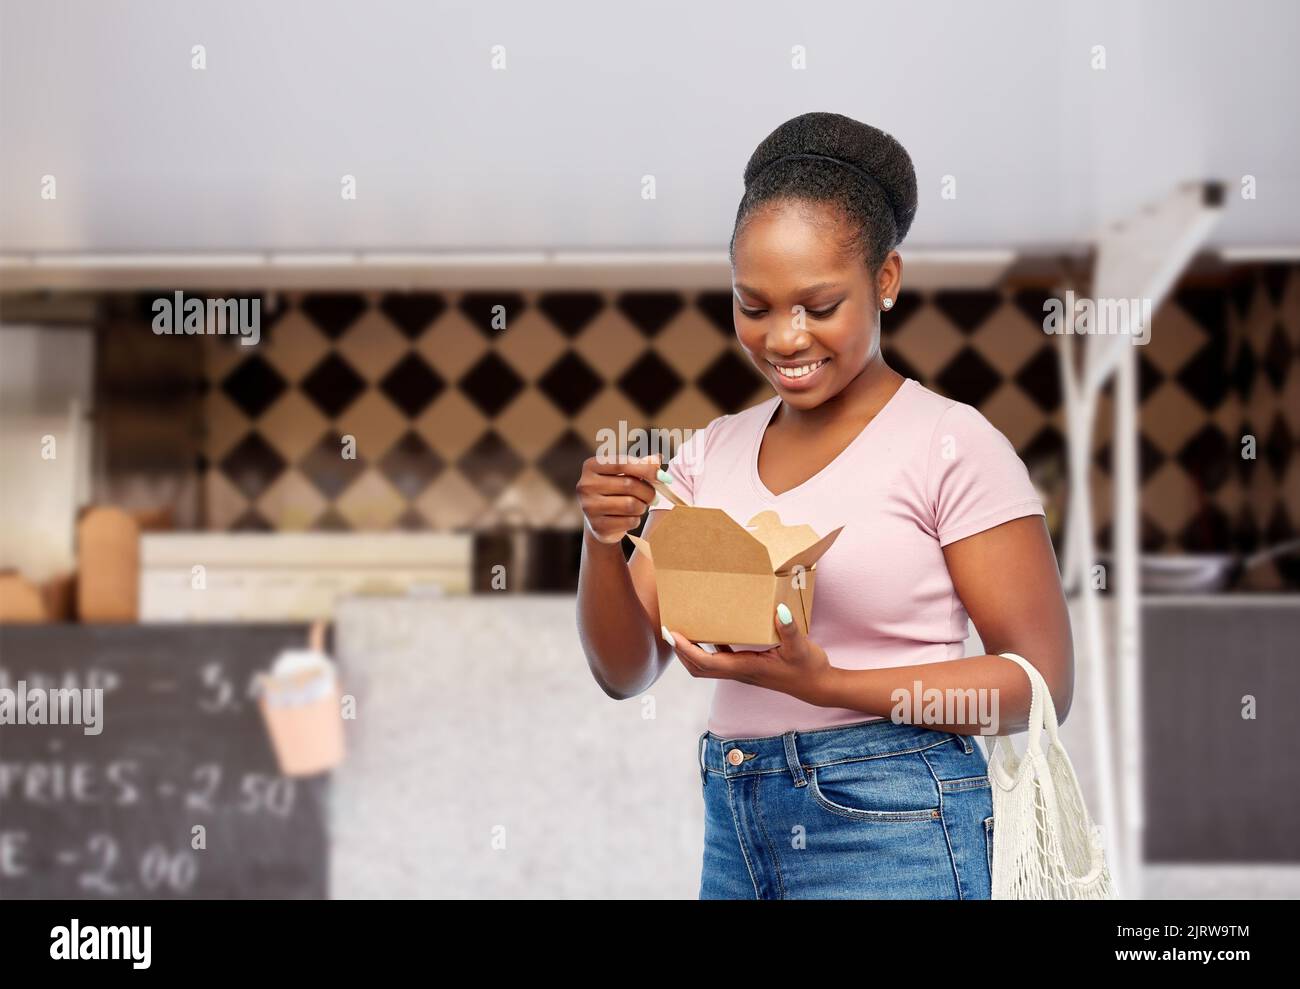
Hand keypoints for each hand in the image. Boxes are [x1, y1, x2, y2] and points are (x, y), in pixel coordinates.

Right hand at [576, 452, 663, 544]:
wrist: (599, 520)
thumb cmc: (615, 491)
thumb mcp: (625, 474)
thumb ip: (640, 465)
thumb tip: (657, 458)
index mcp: (591, 466)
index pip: (623, 464)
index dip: (646, 469)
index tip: (662, 476)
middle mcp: (585, 485)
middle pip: (629, 485)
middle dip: (648, 491)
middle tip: (653, 496)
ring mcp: (589, 507)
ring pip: (631, 505)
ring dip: (642, 507)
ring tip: (640, 506)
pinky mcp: (597, 526)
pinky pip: (629, 522)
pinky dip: (635, 520)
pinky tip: (630, 518)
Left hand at [661, 604, 838, 707]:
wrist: (817, 687)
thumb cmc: (809, 668)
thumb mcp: (801, 647)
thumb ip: (790, 629)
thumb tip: (780, 610)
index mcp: (746, 667)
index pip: (706, 661)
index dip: (686, 649)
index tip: (672, 633)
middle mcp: (739, 673)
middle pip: (698, 667)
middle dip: (680, 651)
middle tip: (667, 629)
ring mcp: (742, 672)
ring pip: (705, 667)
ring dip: (689, 652)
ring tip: (680, 631)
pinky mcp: (747, 669)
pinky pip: (718, 661)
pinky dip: (706, 650)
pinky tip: (708, 632)